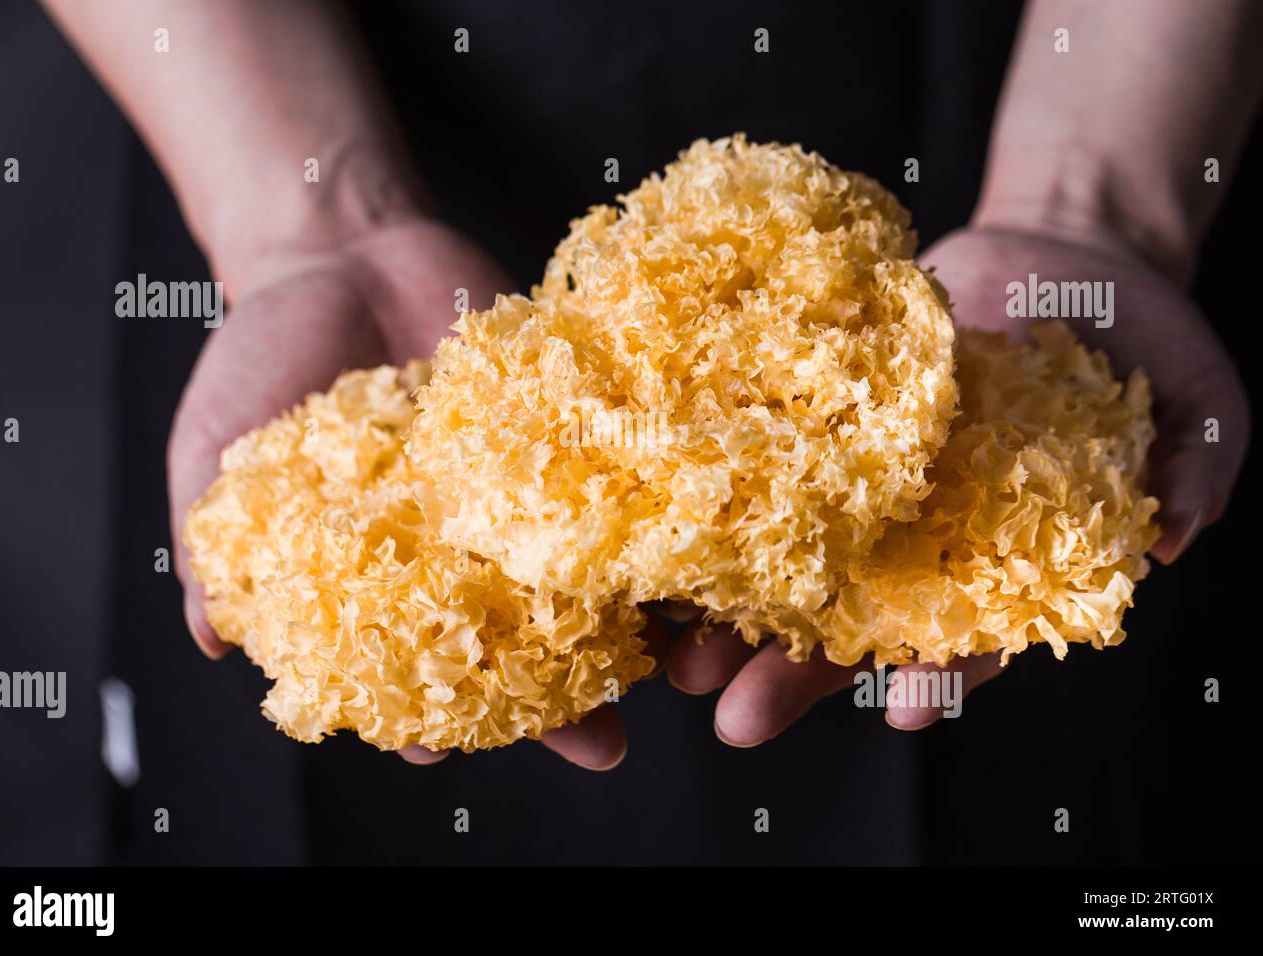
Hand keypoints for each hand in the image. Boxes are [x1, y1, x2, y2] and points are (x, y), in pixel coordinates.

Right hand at [167, 216, 648, 769]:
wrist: (341, 248)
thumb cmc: (266, 354)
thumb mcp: (219, 445)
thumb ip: (216, 541)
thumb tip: (210, 641)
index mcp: (386, 567)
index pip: (413, 663)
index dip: (426, 715)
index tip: (439, 753)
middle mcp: (464, 542)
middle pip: (518, 639)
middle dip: (556, 700)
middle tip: (600, 747)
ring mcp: (523, 488)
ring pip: (582, 573)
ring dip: (626, 625)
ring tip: (663, 670)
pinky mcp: (568, 426)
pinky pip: (618, 475)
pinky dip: (653, 513)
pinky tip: (692, 556)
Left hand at [665, 224, 1248, 742]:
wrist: (1062, 252)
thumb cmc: (1140, 332)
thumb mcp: (1195, 394)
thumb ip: (1195, 462)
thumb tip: (1173, 528)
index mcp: (1011, 553)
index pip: (978, 633)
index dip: (945, 674)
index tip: (906, 714)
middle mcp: (928, 534)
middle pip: (859, 623)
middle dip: (799, 675)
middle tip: (739, 719)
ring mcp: (870, 485)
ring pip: (792, 567)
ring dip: (733, 619)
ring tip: (680, 664)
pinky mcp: (826, 427)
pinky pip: (767, 478)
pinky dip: (718, 516)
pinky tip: (664, 552)